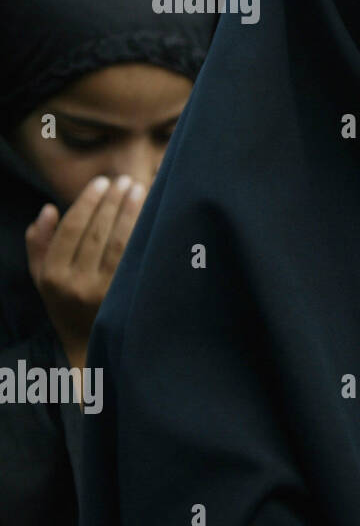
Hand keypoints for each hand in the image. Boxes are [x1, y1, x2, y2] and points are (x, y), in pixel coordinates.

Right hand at [26, 175, 145, 367]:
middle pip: (97, 233)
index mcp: (53, 276)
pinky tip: (152, 215)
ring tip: (139, 189)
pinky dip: (143, 234)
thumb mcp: (42, 278)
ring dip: (130, 213)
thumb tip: (49, 209)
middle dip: (112, 202)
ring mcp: (105, 293)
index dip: (87, 203)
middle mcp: (77, 284)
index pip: (71, 230)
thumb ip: (40, 243)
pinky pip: (137, 258)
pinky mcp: (128, 298)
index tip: (100, 182)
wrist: (91, 345)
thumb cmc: (66, 303)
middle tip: (124, 180)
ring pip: (120, 243)